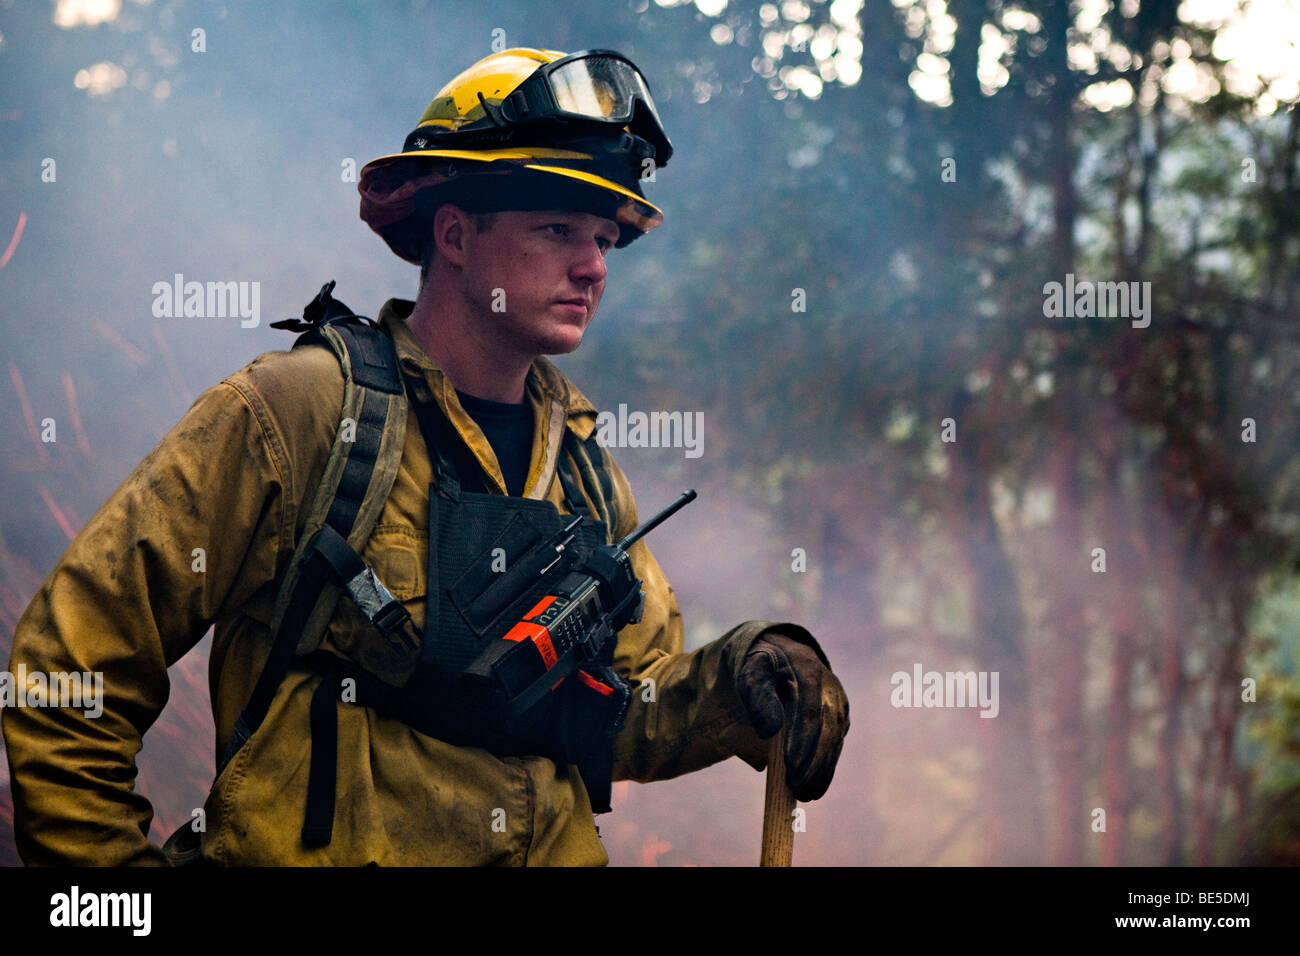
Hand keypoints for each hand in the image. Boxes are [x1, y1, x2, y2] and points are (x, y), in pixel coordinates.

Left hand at [737, 630, 848, 800]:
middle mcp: (830, 687)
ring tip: (805, 794)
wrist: (782, 652)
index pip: (810, 712)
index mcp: (809, 671)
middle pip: (827, 730)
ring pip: (835, 739)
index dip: (803, 742)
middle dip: (813, 762)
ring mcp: (838, 701)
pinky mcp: (840, 715)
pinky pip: (836, 743)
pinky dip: (826, 766)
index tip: (791, 767)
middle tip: (796, 788)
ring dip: (822, 770)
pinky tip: (815, 786)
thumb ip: (757, 693)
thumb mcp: (751, 670)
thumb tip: (770, 730)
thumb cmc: (762, 664)